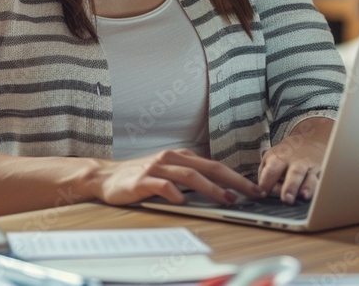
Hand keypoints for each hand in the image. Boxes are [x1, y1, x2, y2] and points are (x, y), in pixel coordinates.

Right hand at [90, 149, 263, 206]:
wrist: (105, 177)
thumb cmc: (139, 177)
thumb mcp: (168, 173)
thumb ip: (189, 178)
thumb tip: (219, 189)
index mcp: (180, 156)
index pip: (214, 165)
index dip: (236, 176)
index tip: (253, 188)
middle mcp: (171, 158)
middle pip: (209, 167)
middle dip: (233, 180)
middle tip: (250, 193)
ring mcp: (157, 168)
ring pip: (190, 175)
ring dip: (211, 188)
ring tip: (226, 198)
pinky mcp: (142, 180)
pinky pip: (163, 185)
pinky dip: (175, 193)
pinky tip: (184, 202)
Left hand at [258, 117, 333, 203]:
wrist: (311, 139)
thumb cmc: (286, 155)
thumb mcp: (271, 158)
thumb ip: (265, 175)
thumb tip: (261, 193)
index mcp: (278, 158)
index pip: (271, 172)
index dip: (267, 183)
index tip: (263, 194)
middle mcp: (295, 162)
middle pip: (293, 173)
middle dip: (289, 186)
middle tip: (286, 199)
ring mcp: (310, 167)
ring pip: (309, 177)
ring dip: (307, 187)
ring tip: (304, 196)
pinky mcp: (322, 172)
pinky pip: (322, 180)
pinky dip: (321, 187)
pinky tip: (320, 194)